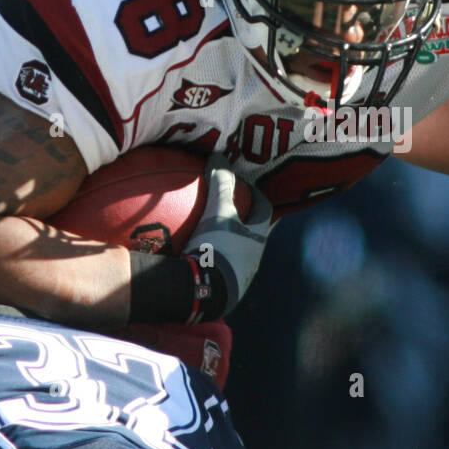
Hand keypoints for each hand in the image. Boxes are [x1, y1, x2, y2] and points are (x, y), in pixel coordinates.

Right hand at [183, 154, 274, 315]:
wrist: (205, 295)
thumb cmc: (217, 249)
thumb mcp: (218, 213)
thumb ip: (220, 184)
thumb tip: (218, 154)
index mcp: (257, 239)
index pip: (264, 211)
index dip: (257, 196)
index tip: (246, 187)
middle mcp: (252, 259)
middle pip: (250, 233)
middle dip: (240, 221)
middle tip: (225, 208)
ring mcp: (237, 278)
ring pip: (233, 255)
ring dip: (223, 244)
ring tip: (203, 232)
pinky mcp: (220, 292)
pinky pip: (213, 271)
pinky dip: (204, 261)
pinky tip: (184, 257)